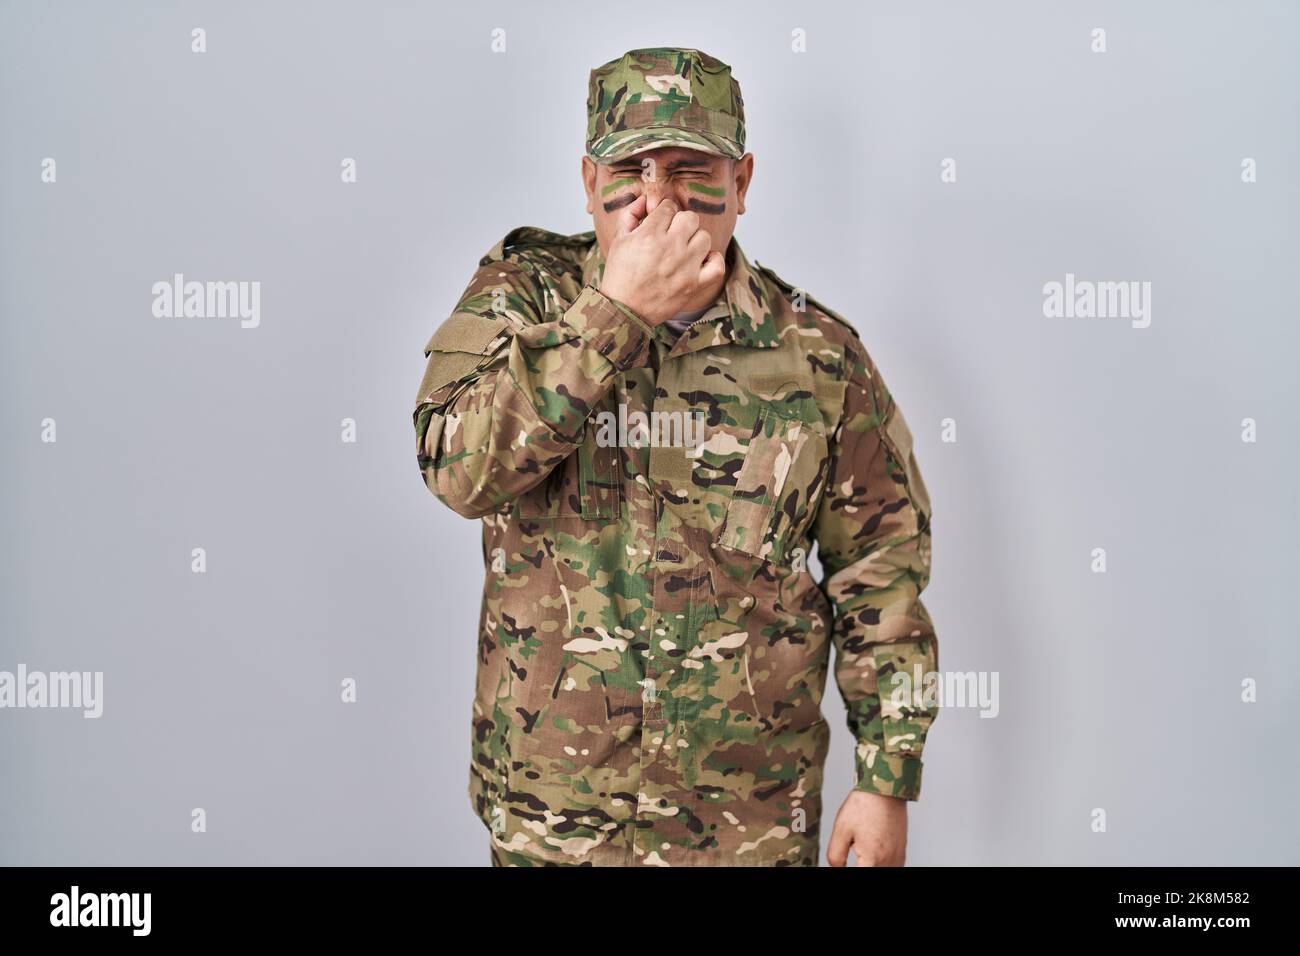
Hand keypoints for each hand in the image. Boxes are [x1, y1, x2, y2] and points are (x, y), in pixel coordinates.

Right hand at [598, 194, 725, 325]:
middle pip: (690, 217)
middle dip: (680, 222)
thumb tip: (647, 200)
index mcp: (649, 234)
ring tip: (683, 250)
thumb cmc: (620, 276)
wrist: (624, 310)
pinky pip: (717, 265)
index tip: (659, 222)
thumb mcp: (618, 240)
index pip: (668, 207)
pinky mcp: (694, 284)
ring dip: (695, 240)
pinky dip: (712, 260)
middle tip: (672, 235)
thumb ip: (631, 214)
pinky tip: (701, 260)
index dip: (663, 212)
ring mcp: (685, 267)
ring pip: (705, 237)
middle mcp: (671, 248)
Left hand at [827, 790, 907, 866]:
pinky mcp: (902, 851)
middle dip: (862, 866)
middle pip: (874, 874)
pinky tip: (872, 854)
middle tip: (854, 848)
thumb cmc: (863, 806)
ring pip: (885, 871)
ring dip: (871, 866)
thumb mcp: (841, 830)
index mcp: (872, 859)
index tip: (844, 864)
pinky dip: (882, 865)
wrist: (885, 790)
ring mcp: (898, 857)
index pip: (860, 876)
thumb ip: (836, 856)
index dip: (848, 872)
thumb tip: (836, 869)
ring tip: (862, 850)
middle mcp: (889, 861)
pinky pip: (894, 867)